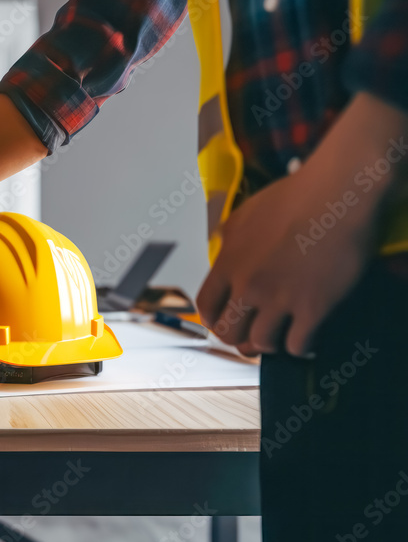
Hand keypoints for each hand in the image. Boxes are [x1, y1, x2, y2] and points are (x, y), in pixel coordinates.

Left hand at [197, 92, 406, 357]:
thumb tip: (222, 250)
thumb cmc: (293, 196)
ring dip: (269, 344)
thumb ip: (229, 238)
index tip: (222, 323)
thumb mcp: (245, 213)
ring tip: (279, 337)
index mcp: (228, 263)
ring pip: (261, 344)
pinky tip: (306, 337)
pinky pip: (298, 345)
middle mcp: (248, 285)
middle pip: (228, 332)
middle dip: (237, 338)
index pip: (206, 307)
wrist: (336, 194)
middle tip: (250, 335)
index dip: (213, 320)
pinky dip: (300, 347)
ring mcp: (280, 298)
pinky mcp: (313, 307)